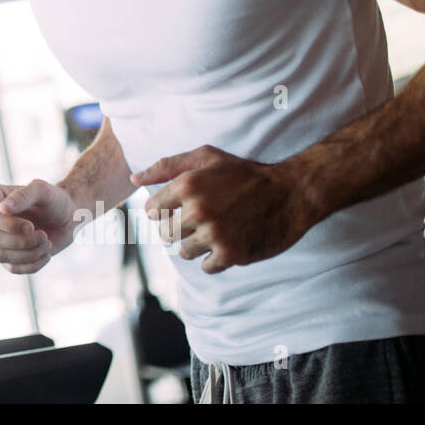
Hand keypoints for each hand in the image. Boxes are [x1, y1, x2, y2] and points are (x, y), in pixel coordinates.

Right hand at [0, 179, 79, 273]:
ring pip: (1, 256)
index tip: (31, 226)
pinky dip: (33, 264)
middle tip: (43, 235)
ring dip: (29, 253)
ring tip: (47, 242)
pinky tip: (46, 253)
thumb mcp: (42, 191)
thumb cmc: (53, 200)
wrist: (68, 218)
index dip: (8, 225)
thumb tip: (2, 208)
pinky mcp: (8, 257)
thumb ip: (23, 196)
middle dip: (20, 240)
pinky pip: (13, 268)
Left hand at [130, 145, 323, 273]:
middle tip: (200, 220)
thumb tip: (134, 178)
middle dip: (178, 229)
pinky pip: (206, 266)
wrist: (290, 192)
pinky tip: (227, 243)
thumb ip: (167, 166)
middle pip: (165, 233)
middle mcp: (197, 210)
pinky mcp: (230, 254)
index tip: (180, 208)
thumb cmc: (244, 173)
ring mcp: (213, 235)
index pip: (151, 209)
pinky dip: (214, 258)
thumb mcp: (206, 157)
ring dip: (197, 244)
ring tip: (216, 229)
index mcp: (186, 185)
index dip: (164, 210)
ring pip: (184, 252)